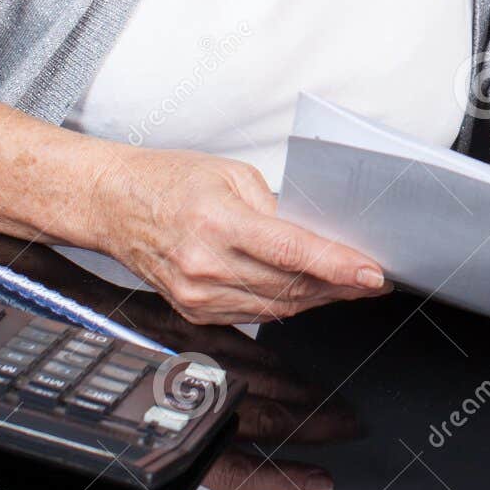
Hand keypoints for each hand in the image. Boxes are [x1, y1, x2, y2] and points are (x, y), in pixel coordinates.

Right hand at [86, 146, 391, 325]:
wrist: (115, 205)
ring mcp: (199, 296)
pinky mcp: (196, 312)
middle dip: (341, 284)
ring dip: (320, 298)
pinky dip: (288, 304)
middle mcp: (206, 266)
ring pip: (278, 306)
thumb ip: (277, 207)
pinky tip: (310, 292)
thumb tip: (319, 233)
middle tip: (374, 277)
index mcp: (216, 223)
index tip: (372, 273)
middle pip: (290, 285)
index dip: (337, 266)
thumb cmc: (169, 182)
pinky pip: (256, 314)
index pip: (290, 252)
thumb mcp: (232, 175)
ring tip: (351, 285)